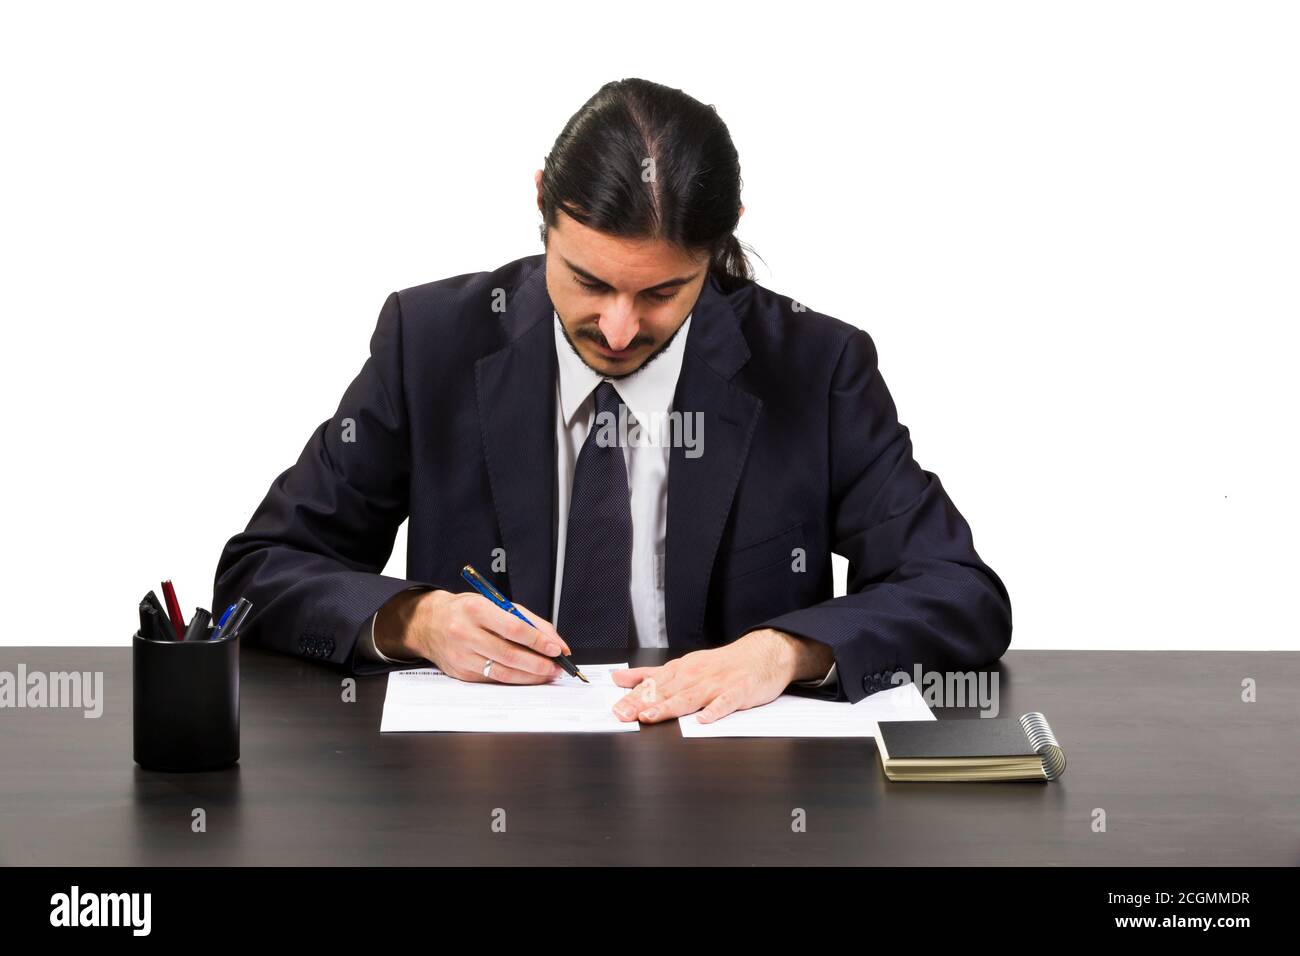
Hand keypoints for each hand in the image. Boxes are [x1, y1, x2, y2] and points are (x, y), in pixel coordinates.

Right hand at [375, 589, 570, 683]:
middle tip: (556, 667)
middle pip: (509, 655)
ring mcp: (461, 655)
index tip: (556, 649)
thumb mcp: (495, 603)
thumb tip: (555, 642)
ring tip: (547, 674)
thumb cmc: (468, 610)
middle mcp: (465, 633)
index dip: (538, 641)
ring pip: (502, 672)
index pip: (514, 629)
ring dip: (530, 677)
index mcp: (476, 609)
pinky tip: (527, 677)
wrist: (429, 622)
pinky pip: (493, 680)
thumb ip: (528, 620)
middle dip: (538, 664)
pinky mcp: (460, 672)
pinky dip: (514, 680)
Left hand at [609, 629, 832, 724]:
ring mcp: (717, 683)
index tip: (616, 709)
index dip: (633, 697)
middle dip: (643, 703)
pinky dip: (715, 711)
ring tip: (651, 716)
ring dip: (670, 706)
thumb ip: (650, 674)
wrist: (762, 654)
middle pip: (667, 691)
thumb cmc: (721, 664)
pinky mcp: (738, 692)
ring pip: (690, 697)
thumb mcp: (683, 665)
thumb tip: (618, 678)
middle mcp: (696, 675)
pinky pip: (725, 702)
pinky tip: (704, 720)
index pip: (653, 685)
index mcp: (682, 670)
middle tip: (624, 715)